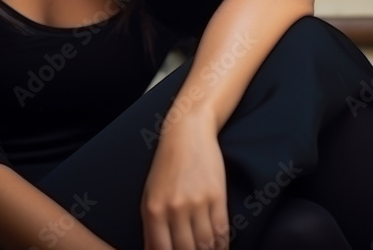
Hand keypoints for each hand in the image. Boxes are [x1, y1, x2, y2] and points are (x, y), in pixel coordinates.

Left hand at [141, 109, 230, 249]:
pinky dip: (223, 245)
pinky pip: (222, 231)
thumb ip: (151, 229)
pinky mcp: (217, 196)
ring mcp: (197, 202)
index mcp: (153, 210)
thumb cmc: (165, 167)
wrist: (187, 133)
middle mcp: (174, 208)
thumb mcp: (150, 196)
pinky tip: (220, 248)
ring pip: (206, 244)